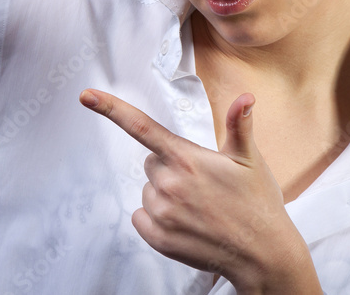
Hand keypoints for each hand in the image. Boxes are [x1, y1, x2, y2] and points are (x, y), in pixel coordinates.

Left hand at [78, 89, 320, 294]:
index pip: (142, 127)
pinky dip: (156, 219)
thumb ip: (239, 125)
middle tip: (201, 184)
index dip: (111, 108)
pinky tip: (185, 223)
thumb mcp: (249, 160)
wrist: (262, 254)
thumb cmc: (257, 203)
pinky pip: (141, 217)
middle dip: (170, 168)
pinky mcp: (158, 238)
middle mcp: (169, 183)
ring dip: (165, 195)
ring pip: (148, 191)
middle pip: (151, 163)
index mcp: (187, 158)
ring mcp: (161, 213)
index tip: (86, 96)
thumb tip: (245, 97)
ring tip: (199, 207)